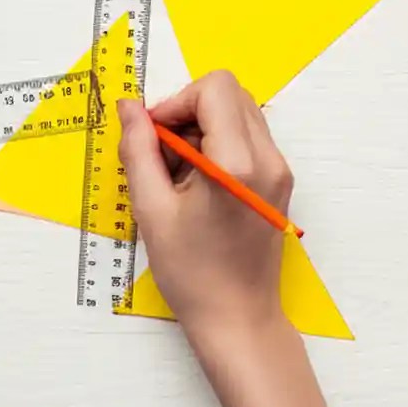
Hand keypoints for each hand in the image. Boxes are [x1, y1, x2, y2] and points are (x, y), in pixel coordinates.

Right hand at [117, 71, 327, 406]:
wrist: (237, 319)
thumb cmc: (192, 273)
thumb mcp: (152, 210)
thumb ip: (138, 149)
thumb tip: (128, 107)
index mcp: (237, 163)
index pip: (216, 87)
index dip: (176, 101)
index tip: (153, 134)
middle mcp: (268, 159)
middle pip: (230, 93)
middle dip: (188, 111)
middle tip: (162, 152)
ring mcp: (279, 169)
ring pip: (239, 112)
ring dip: (202, 126)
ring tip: (177, 172)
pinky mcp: (279, 180)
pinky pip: (248, 137)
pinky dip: (218, 143)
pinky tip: (197, 181)